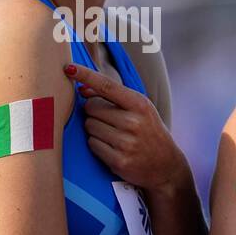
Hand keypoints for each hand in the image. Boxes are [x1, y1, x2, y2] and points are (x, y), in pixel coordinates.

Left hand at [65, 63, 187, 195]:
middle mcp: (134, 122)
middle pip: (91, 107)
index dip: (86, 75)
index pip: (107, 85)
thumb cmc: (149, 132)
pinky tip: (113, 148)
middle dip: (94, 112)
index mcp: (140, 105)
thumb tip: (82, 89)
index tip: (69, 68)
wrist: (166, 166)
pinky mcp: (119, 160)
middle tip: (110, 120)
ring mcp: (126, 142)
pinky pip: (92, 144)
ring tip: (113, 136)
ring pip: (89, 126)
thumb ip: (114, 97)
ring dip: (95, 129)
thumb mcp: (141, 110)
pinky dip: (97, 145)